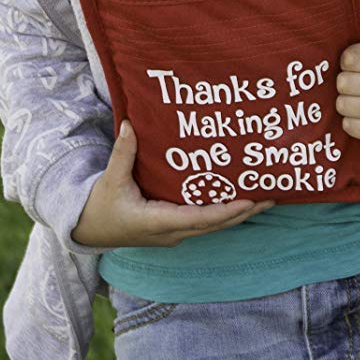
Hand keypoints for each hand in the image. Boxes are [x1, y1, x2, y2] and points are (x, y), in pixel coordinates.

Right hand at [71, 121, 272, 247]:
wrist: (88, 230)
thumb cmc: (99, 206)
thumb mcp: (110, 179)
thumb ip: (123, 153)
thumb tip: (129, 125)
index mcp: (156, 222)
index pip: (198, 218)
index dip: (225, 211)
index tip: (248, 200)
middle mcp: (170, 233)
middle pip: (214, 225)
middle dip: (243, 212)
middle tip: (271, 196)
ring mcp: (173, 235)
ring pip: (213, 227)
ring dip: (238, 215)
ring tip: (265, 198)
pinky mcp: (174, 231)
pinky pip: (205, 225)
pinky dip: (224, 215)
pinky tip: (240, 203)